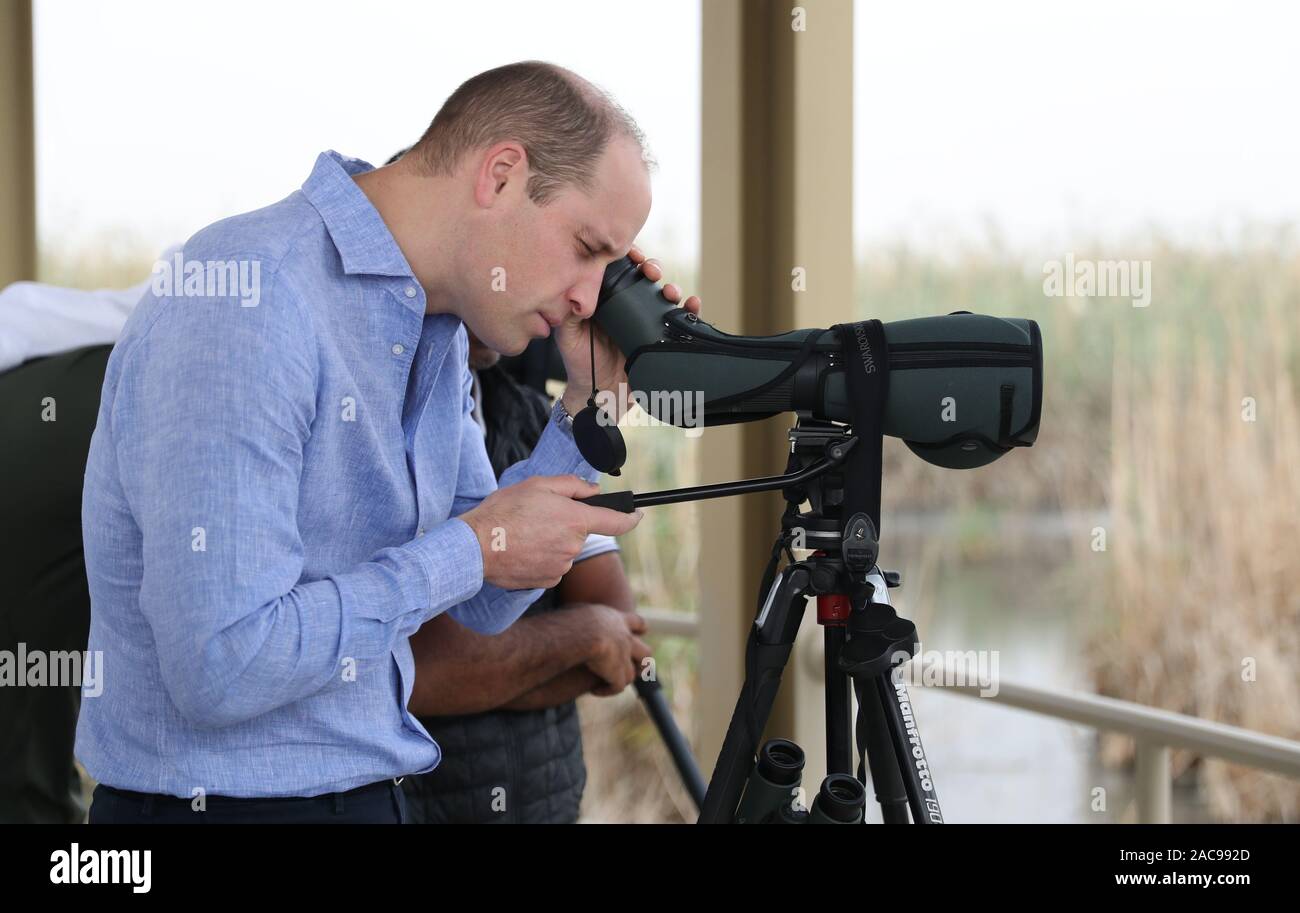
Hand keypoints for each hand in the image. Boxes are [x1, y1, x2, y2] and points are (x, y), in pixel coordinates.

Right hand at [460, 476, 642, 589]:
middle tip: (537, 516)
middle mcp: (573, 547)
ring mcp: (561, 567)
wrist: (476, 548)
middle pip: (580, 533)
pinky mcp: (547, 582)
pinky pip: (552, 566)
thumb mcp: (538, 485)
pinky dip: (541, 558)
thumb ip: (571, 486)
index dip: (630, 517)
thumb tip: (593, 492)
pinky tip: (522, 550)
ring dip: (551, 542)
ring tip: (524, 533)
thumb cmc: (504, 512)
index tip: (637, 514)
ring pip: (564, 550)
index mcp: (576, 520)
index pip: (616, 522)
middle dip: (565, 524)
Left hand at [555, 246, 701, 419]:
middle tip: (651, 271)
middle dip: (652, 267)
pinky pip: (680, 321)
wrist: (600, 395)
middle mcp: (629, 305)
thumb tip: (577, 292)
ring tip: (670, 292)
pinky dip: (690, 310)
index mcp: (607, 299)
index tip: (632, 255)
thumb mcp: (568, 336)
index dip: (628, 256)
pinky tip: (692, 305)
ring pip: (664, 295)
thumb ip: (569, 313)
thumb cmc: (581, 363)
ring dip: (671, 287)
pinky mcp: (661, 337)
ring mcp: (647, 320)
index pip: (621, 269)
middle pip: (646, 277)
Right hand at [580, 604, 651, 695]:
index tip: (642, 632)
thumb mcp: (580, 610)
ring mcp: (624, 659)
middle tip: (638, 669)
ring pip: (631, 674)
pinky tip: (595, 691)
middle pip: (645, 652)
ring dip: (621, 680)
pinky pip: (617, 687)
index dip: (640, 628)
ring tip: (608, 684)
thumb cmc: (572, 620)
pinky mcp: (618, 675)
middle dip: (642, 662)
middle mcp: (626, 639)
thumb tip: (576, 613)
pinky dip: (607, 690)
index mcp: (618, 620)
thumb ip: (585, 615)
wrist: (581, 635)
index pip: (637, 622)